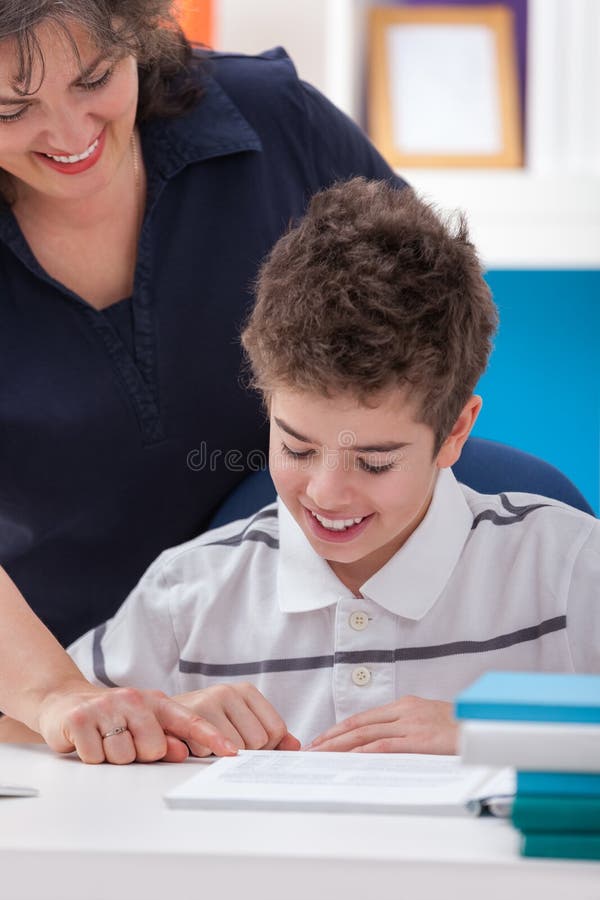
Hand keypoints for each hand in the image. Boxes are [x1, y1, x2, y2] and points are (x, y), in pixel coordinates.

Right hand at [36, 680, 238, 764]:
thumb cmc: (112, 718)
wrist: (65, 702)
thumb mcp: (143, 725)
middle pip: (153, 749)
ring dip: (113, 757)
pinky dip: (91, 756)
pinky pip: (96, 756)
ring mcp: (106, 706)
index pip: (189, 720)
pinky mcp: (80, 719)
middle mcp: (133, 699)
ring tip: (105, 741)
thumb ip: (165, 738)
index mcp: (155, 702)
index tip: (232, 751)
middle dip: (139, 755)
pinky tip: (88, 742)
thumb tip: (182, 752)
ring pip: (123, 756)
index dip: (212, 737)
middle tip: (125, 743)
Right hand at [174, 682, 300, 755]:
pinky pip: (211, 751)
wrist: (158, 718)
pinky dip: (203, 754)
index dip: (265, 746)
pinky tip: (193, 745)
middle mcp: (230, 691)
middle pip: (259, 742)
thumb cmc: (204, 723)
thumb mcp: (238, 722)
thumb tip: (295, 746)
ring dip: (222, 754)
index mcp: (246, 691)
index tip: (247, 744)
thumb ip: (270, 733)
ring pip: (237, 749)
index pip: (276, 730)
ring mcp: (210, 700)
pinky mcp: (193, 714)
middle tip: (223, 745)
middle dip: (243, 752)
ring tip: (208, 744)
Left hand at [307, 696, 457, 754]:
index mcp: (405, 705)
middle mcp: (404, 712)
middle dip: (332, 738)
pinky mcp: (420, 740)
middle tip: (311, 749)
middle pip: (359, 725)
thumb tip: (384, 741)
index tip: (322, 740)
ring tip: (322, 756)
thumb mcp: (429, 720)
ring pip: (367, 735)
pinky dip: (365, 752)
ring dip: (341, 747)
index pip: (363, 718)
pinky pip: (386, 746)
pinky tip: (351, 759)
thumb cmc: (461, 728)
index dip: (339, 729)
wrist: (486, 728)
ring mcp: (411, 725)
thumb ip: (407, 726)